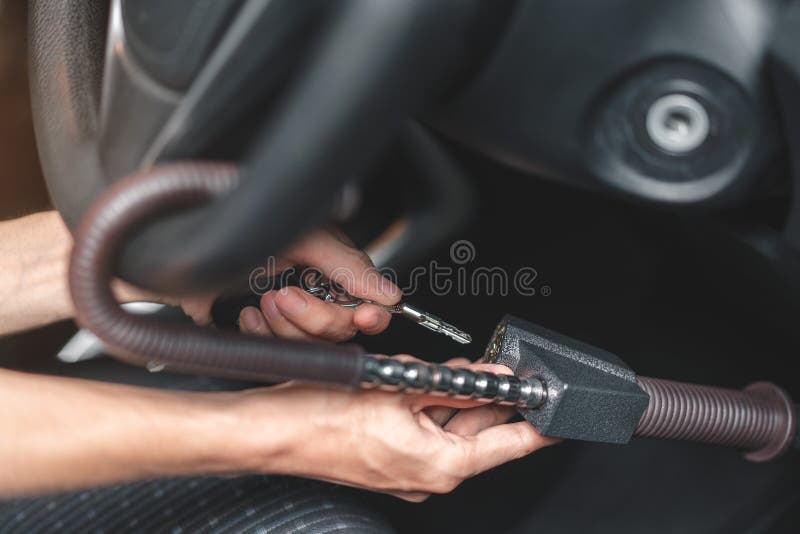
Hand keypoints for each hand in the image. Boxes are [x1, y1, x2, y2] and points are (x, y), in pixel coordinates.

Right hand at [232, 359, 557, 501]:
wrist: (276, 431)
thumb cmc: (324, 415)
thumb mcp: (402, 386)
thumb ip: (453, 383)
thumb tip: (486, 376)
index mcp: (442, 465)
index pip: (511, 444)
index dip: (540, 427)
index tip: (560, 416)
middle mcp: (429, 477)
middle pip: (480, 434)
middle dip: (492, 400)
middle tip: (504, 372)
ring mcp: (408, 473)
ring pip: (451, 431)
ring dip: (458, 401)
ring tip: (457, 372)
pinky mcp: (391, 464)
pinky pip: (426, 434)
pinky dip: (433, 410)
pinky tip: (429, 386)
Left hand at [237, 228, 399, 341]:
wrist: (185, 246)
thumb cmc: (237, 222)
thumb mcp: (302, 237)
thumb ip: (349, 265)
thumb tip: (389, 294)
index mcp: (333, 264)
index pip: (368, 303)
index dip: (371, 314)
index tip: (365, 316)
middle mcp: (314, 289)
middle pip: (340, 330)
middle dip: (315, 316)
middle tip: (286, 295)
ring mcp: (287, 313)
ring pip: (311, 345)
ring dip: (286, 326)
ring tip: (264, 300)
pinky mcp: (259, 330)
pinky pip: (276, 351)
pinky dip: (262, 335)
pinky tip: (248, 315)